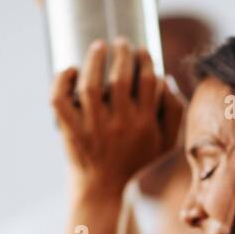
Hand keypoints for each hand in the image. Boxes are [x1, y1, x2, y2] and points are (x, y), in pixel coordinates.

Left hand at [51, 38, 185, 199]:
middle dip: (121, 53)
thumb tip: (165, 78)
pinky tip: (69, 70)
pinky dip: (61, 82)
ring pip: (91, 86)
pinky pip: (61, 102)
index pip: (149, 81)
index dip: (145, 59)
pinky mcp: (72, 132)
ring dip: (94, 60)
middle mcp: (120, 125)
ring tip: (98, 47)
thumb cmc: (136, 163)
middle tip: (119, 43)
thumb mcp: (166, 143)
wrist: (105, 191)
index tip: (141, 50)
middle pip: (121, 78)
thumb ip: (173, 112)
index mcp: (145, 125)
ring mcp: (93, 129)